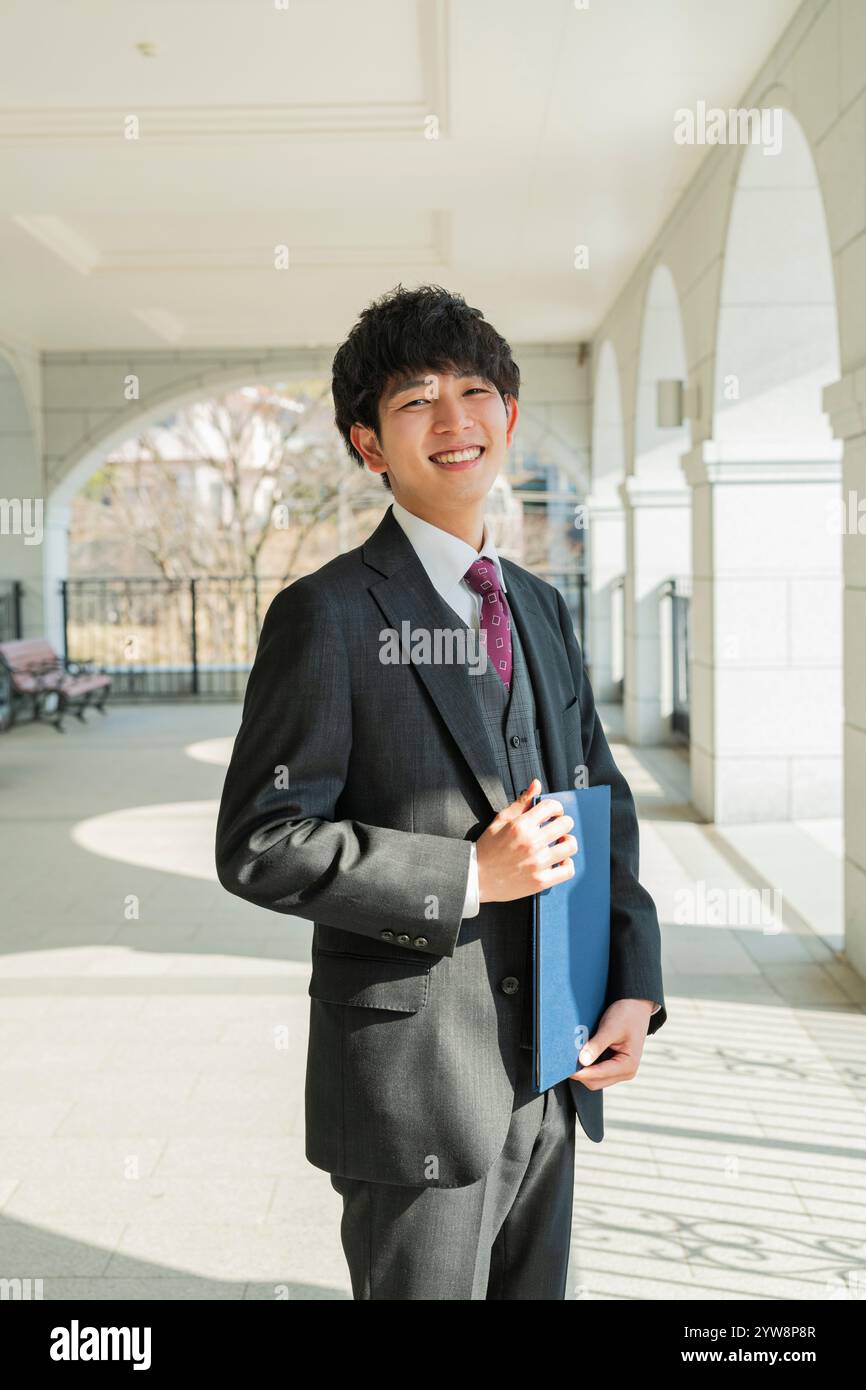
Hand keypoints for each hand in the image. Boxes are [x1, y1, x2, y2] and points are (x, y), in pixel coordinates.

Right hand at [476, 778, 578, 903]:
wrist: (476, 877)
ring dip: (566, 842)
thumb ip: (521, 802)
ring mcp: (537, 863)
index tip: (554, 813)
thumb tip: (536, 784)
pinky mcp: (540, 881)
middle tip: (557, 828)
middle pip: (566, 824)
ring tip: (559, 844)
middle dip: (563, 823)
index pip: (552, 806)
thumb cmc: (487, 849)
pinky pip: (567, 870)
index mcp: (521, 825)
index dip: (556, 807)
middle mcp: (531, 843)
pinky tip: (559, 861)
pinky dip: (567, 865)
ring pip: (570, 845)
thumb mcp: (500, 820)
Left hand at [568, 999, 654, 1089]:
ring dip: (583, 1070)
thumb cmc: (627, 1015)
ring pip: (595, 1079)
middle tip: (564, 1060)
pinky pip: (597, 1072)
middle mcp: (626, 1072)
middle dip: (581, 1073)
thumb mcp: (611, 1027)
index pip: (599, 1075)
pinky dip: (587, 1066)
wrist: (636, 1007)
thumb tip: (582, 1060)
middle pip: (595, 1082)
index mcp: (628, 1065)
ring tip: (571, 1056)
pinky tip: (581, 1054)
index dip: (581, 1072)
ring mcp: (619, 1070)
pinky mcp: (613, 1066)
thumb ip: (597, 1045)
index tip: (565, 1066)